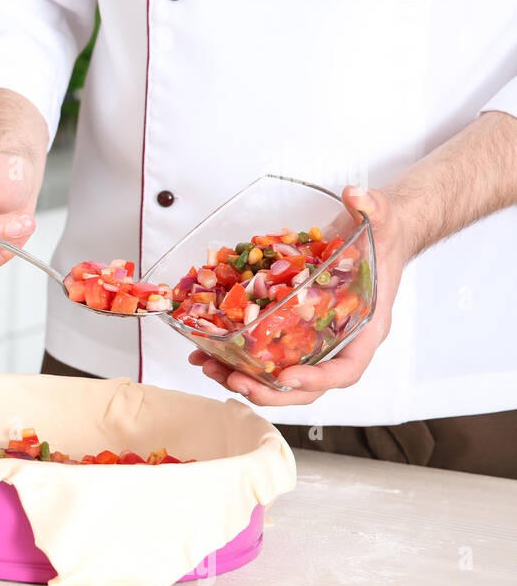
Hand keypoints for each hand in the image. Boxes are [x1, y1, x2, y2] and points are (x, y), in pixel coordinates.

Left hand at [189, 184, 404, 404]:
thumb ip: (373, 209)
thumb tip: (355, 194)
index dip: (318, 380)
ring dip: (242, 379)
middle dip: (269, 390)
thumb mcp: (381, 220)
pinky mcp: (288, 332)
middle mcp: (337, 343)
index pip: (347, 369)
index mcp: (365, 330)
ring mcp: (312, 342)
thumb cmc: (382, 238)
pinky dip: (233, 357)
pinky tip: (204, 351)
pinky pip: (262, 355)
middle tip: (235, 381)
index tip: (286, 379)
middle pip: (305, 386)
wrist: (374, 237)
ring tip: (209, 367)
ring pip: (278, 377)